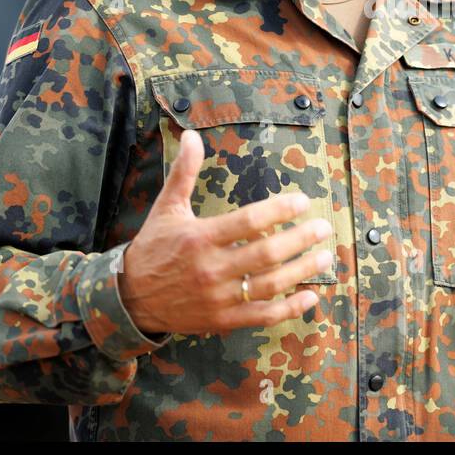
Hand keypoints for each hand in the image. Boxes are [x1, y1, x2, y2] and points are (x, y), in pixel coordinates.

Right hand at [119, 129, 329, 334]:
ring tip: (325, 256)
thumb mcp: (166, 207)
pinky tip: (310, 296)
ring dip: (302, 270)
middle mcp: (211, 268)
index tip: (302, 201)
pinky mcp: (222, 319)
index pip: (249, 221)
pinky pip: (262, 316)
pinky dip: (289, 308)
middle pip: (266, 254)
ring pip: (270, 285)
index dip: (280, 210)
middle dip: (300, 240)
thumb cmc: (153, 247)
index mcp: (200, 237)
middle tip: (323, 228)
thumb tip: (191, 135)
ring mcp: (218, 297)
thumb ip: (184, 172)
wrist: (129, 298)